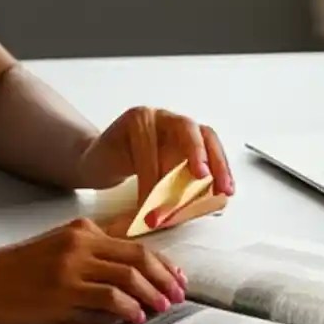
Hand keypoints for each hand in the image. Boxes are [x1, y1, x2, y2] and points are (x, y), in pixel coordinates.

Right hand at [0, 218, 188, 323]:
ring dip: (151, 295)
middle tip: (178, 295)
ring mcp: (70, 266)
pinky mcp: (61, 290)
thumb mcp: (54, 252)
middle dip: (164, 278)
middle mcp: (79, 243)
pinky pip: (106, 297)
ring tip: (163, 308)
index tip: (177, 278)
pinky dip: (127, 308)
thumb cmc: (12, 274)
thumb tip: (124, 280)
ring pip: (127, 276)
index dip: (162, 263)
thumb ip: (88, 258)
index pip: (134, 243)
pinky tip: (134, 318)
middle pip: (138, 257)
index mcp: (80, 232)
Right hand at [75, 107, 233, 223]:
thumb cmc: (136, 173)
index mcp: (186, 133)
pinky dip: (146, 181)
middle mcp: (169, 120)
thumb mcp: (168, 181)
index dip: (221, 164)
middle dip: (201, 154)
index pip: (209, 141)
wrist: (97, 164)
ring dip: (166, 177)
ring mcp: (147, 117)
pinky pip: (141, 151)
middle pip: (191, 129)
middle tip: (204, 178)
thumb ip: (188, 188)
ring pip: (162, 142)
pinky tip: (145, 202)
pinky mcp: (126, 123)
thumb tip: (211, 206)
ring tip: (165, 206)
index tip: (227, 190)